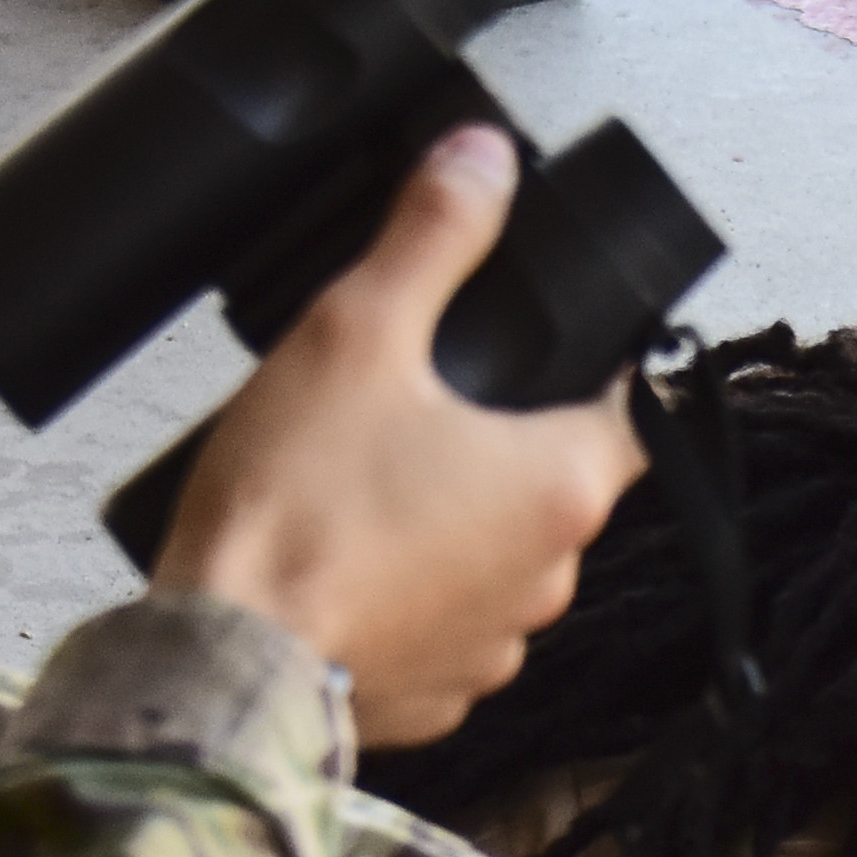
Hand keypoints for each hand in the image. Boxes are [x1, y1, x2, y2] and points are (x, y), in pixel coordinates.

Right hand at [150, 131, 642, 748]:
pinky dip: (402, 593)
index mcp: (558, 485)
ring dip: (447, 523)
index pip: (634, 411)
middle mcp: (549, 576)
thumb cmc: (291, 516)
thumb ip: (431, 235)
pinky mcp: (435, 695)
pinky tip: (339, 558)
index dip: (594, 370)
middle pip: (552, 482)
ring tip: (360, 486)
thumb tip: (480, 161)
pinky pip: (439, 627)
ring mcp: (493, 647)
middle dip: (495, 443)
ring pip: (494, 558)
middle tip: (412, 407)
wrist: (222, 662)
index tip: (550, 353)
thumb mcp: (357, 331)